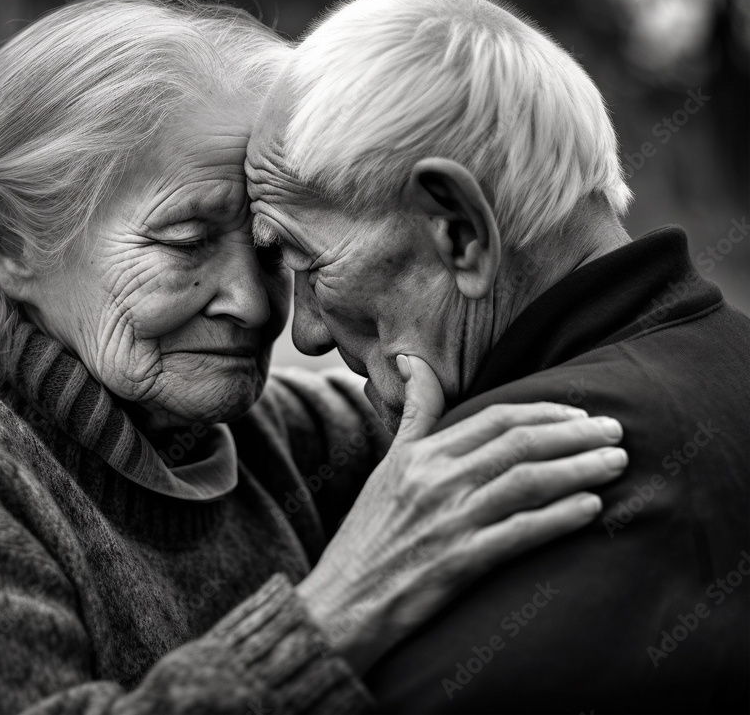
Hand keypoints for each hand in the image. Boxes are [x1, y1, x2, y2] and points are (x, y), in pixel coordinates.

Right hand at [296, 355, 625, 674]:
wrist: (344, 600)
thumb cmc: (370, 533)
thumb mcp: (386, 466)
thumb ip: (413, 415)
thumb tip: (414, 361)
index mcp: (421, 455)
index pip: (493, 419)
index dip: (543, 412)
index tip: (579, 414)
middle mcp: (436, 481)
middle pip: (518, 445)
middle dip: (575, 435)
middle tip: (616, 431)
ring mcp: (448, 521)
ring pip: (527, 483)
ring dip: (580, 470)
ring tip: (617, 463)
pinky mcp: (459, 562)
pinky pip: (520, 534)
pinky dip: (559, 517)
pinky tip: (592, 508)